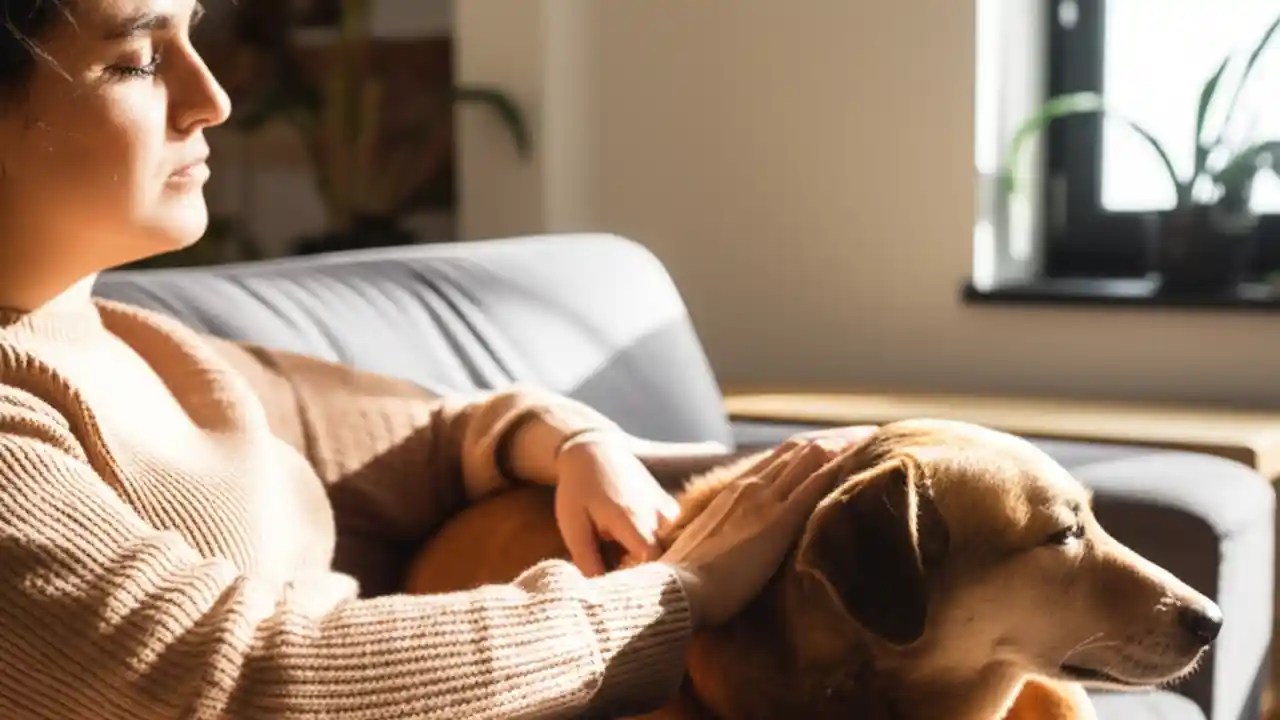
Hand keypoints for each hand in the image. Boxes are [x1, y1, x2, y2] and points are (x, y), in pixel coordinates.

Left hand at [554, 431, 681, 575]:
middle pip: (667, 558)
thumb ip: (586, 560)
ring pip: (674, 548)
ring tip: (629, 561)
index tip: (620, 583)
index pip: (651, 562)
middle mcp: (659, 515)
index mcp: (633, 520)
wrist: (595, 451)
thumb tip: (598, 593)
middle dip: (648, 573)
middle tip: (622, 573)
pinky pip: (675, 536)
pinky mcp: (671, 508)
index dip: (638, 578)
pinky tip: (638, 549)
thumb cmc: (579, 489)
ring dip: (657, 560)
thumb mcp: (573, 525)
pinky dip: (662, 548)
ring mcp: (669, 509)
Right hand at [660, 429, 875, 627]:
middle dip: (834, 441)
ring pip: (811, 458)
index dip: (809, 451)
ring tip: (873, 437)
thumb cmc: (686, 581)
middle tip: (866, 432)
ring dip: (842, 446)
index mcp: (733, 492)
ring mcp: (764, 501)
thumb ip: (723, 539)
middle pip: (799, 451)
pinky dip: (839, 466)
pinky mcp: (778, 521)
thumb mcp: (705, 549)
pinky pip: (815, 483)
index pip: (778, 460)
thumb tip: (728, 549)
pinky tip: (862, 456)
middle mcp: (750, 486)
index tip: (834, 444)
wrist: (675, 590)